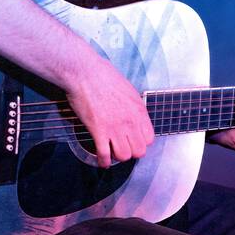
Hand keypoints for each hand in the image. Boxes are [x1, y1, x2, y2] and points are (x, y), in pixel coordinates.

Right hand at [63, 52, 154, 168]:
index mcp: (139, 110)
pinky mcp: (98, 130)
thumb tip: (132, 113)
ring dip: (117, 156)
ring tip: (111, 151)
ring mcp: (114, 127)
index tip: (133, 140)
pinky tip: (101, 161)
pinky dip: (103, 162)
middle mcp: (130, 121)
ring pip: (123, 156)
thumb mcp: (127, 89)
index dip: (141, 142)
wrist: (84, 73)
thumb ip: (132, 105)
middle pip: (139, 151)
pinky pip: (104, 155)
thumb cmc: (103, 76)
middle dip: (131, 151)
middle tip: (122, 146)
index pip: (149, 139)